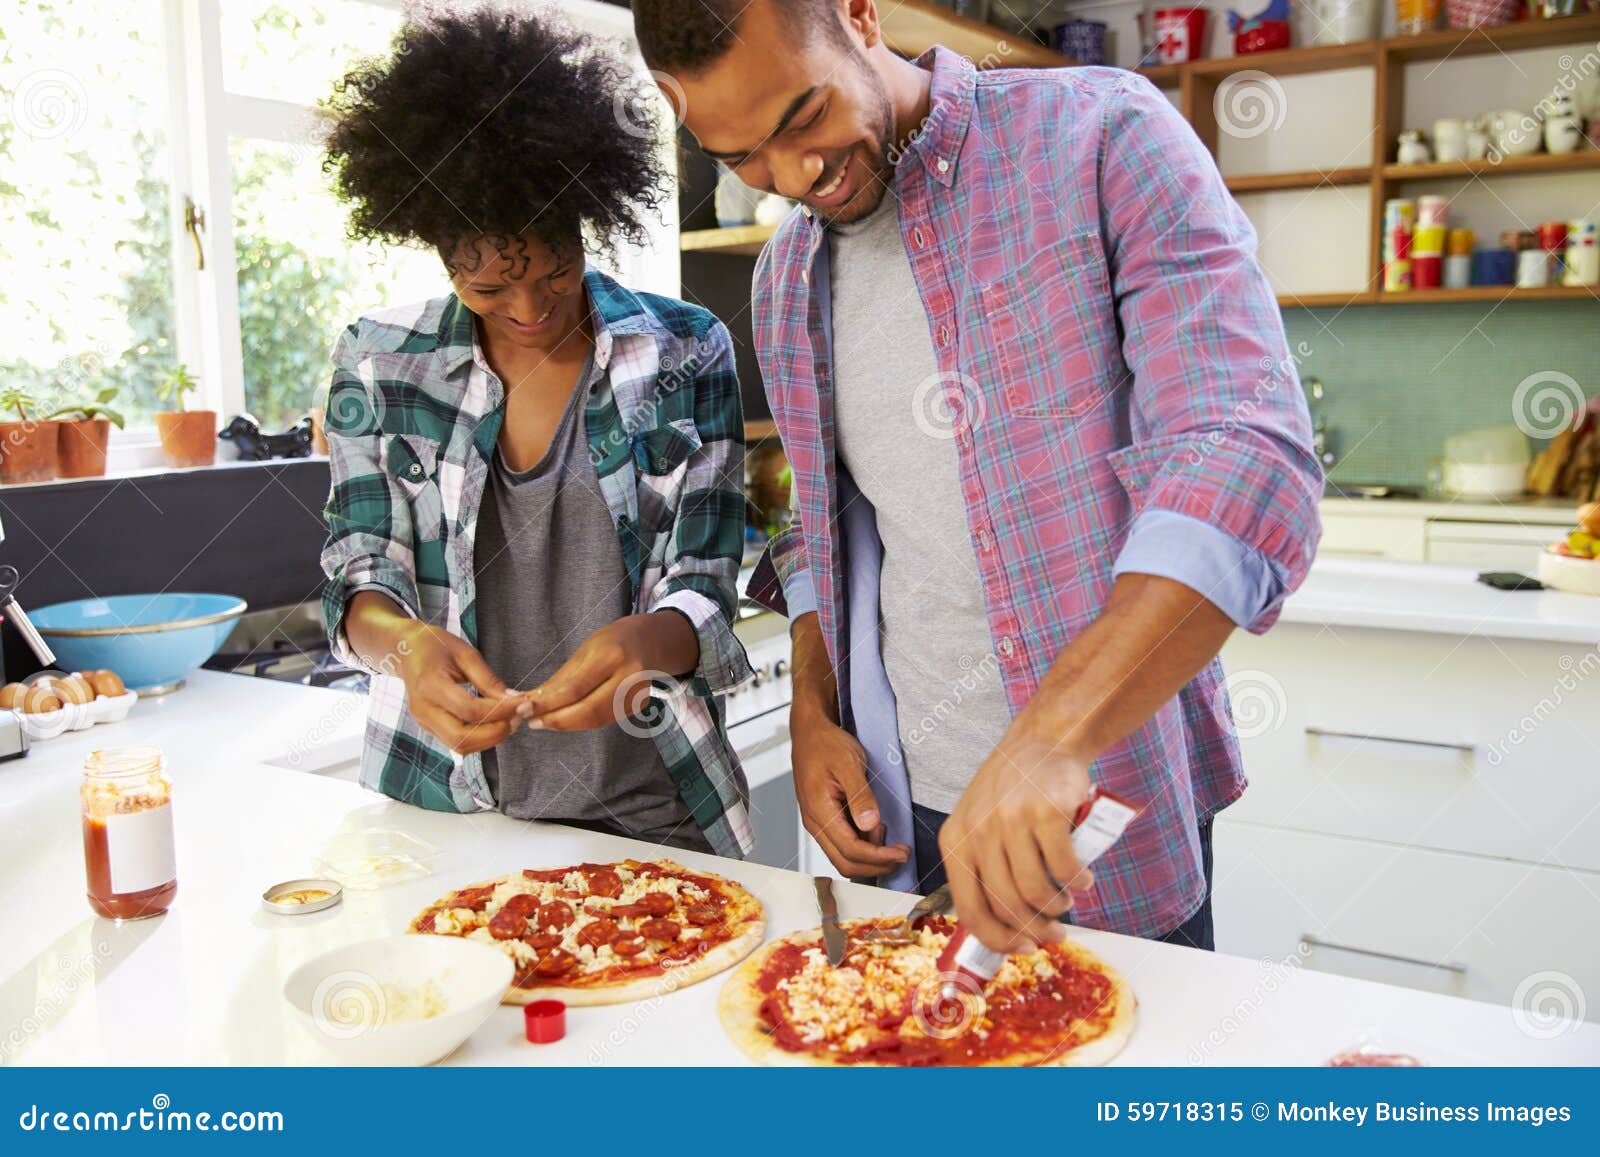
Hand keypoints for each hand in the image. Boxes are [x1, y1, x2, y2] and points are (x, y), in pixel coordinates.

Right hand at [392, 620, 523, 754]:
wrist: (405, 650)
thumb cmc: (436, 646)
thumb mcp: (466, 654)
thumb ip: (489, 679)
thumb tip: (513, 700)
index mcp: (430, 685)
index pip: (469, 710)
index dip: (500, 711)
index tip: (521, 704)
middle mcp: (423, 709)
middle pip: (462, 738)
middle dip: (495, 734)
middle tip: (517, 718)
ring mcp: (423, 721)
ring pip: (459, 746)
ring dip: (490, 740)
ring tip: (509, 721)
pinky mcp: (428, 727)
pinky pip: (456, 742)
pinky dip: (479, 738)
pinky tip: (494, 724)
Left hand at [518, 612, 697, 731]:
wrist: (650, 642)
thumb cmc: (612, 642)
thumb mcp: (584, 651)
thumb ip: (560, 678)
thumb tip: (527, 700)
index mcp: (612, 655)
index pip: (575, 688)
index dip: (548, 703)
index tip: (523, 709)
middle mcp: (629, 677)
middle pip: (588, 710)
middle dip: (556, 719)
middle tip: (533, 722)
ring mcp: (637, 694)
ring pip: (596, 720)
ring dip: (567, 724)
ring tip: (544, 721)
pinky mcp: (638, 707)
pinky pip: (605, 720)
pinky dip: (582, 722)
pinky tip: (566, 719)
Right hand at [791, 704, 909, 877]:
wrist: (809, 734)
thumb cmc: (826, 745)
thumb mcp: (849, 763)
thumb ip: (860, 796)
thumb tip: (870, 824)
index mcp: (819, 810)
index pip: (850, 849)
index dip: (878, 857)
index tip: (902, 853)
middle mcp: (815, 823)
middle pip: (845, 863)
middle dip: (876, 865)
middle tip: (901, 855)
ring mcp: (818, 823)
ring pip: (844, 857)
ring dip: (870, 856)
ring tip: (889, 836)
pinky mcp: (823, 820)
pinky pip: (842, 844)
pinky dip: (862, 845)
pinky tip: (875, 829)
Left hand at [939, 716, 1095, 953]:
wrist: (1042, 741)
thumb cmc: (1013, 792)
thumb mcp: (980, 825)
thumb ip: (985, 869)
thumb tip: (1005, 928)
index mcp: (955, 841)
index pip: (970, 908)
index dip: (998, 938)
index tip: (1023, 948)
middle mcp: (978, 831)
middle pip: (1006, 905)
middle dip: (1035, 929)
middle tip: (1055, 933)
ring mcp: (1011, 820)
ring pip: (1035, 890)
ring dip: (1057, 906)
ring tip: (1068, 900)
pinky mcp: (1045, 811)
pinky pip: (1064, 866)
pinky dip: (1078, 881)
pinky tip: (1084, 879)